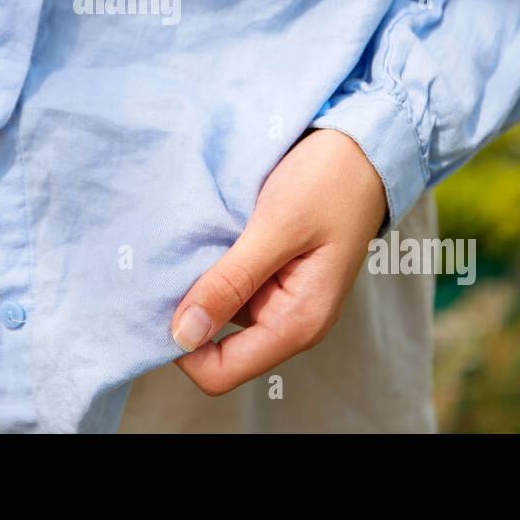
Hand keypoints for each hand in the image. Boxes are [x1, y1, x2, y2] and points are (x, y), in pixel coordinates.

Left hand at [169, 128, 386, 394]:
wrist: (361, 148)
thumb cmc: (329, 183)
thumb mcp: (277, 227)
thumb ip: (231, 281)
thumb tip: (182, 334)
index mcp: (296, 324)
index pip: (219, 371)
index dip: (182, 346)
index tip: (159, 298)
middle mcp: (285, 321)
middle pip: (212, 344)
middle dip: (185, 308)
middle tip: (167, 259)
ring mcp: (276, 298)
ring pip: (214, 309)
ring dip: (195, 279)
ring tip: (189, 236)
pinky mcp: (268, 274)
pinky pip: (224, 282)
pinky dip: (208, 262)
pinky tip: (202, 231)